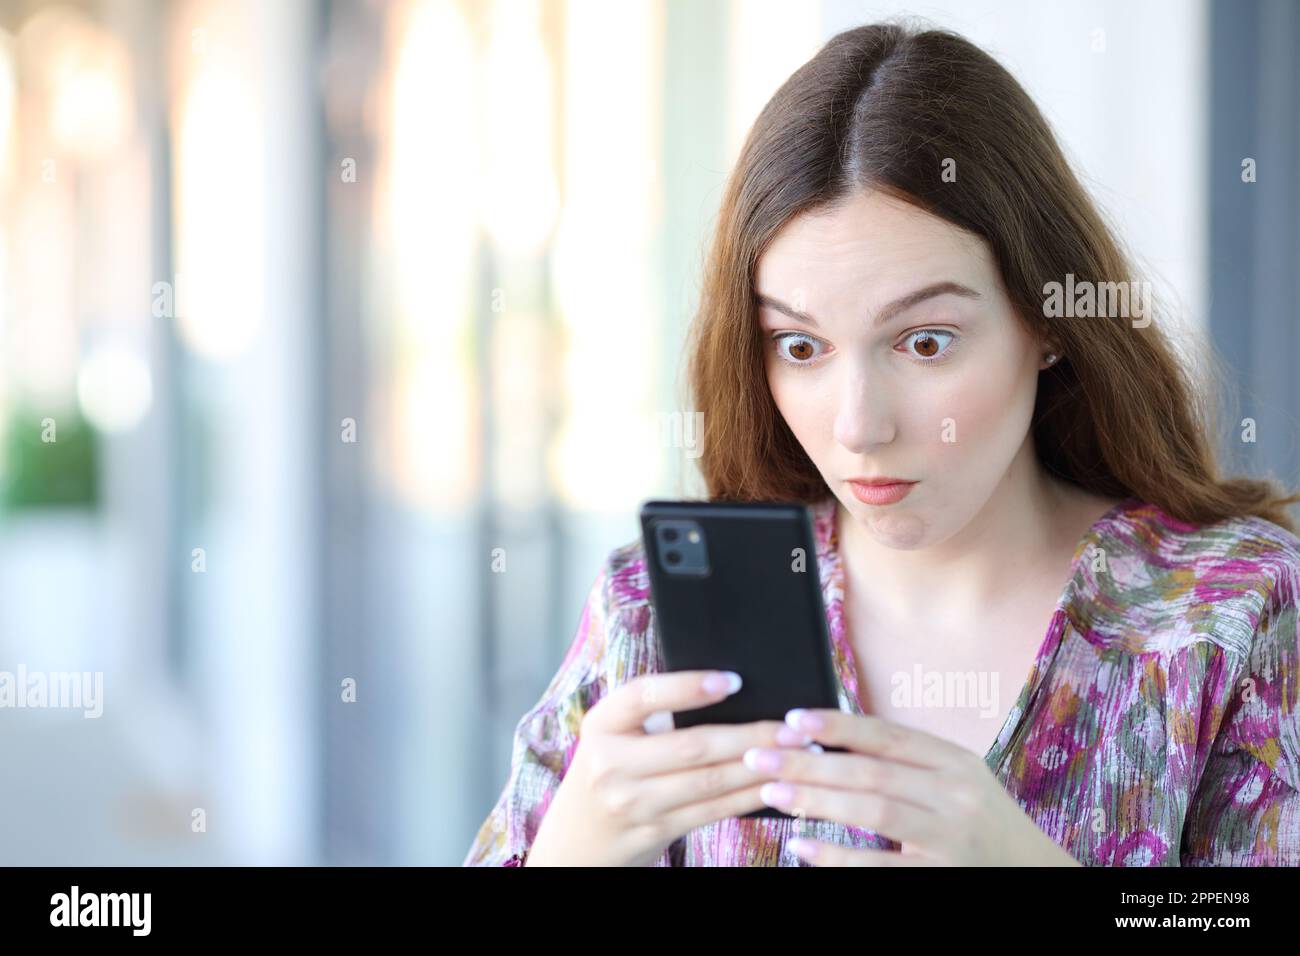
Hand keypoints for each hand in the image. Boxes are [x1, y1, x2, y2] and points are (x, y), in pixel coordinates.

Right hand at [526, 670, 814, 866]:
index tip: (733, 680)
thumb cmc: (609, 771)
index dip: (688, 687)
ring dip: (760, 768)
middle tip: (795, 726)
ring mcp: (631, 803)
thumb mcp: (613, 736)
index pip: (643, 696)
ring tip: (799, 754)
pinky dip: (748, 797)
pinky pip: (711, 811)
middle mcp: (611, 763)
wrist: (575, 841)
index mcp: (601, 724)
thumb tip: (731, 689)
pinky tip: (777, 785)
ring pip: (708, 782)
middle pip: (691, 745)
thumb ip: (653, 715)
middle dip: (750, 735)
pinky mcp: (653, 832)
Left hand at [739, 708, 1081, 865]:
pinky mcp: (940, 878)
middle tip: (760, 755)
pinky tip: (801, 847)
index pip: (888, 735)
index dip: (838, 726)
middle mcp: (957, 795)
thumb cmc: (978, 820)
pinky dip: (837, 856)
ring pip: (873, 811)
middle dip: (809, 763)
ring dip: (816, 800)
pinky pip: (880, 866)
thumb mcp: (954, 780)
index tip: (792, 720)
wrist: (1033, 873)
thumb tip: (828, 740)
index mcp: (956, 761)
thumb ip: (904, 761)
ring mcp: (951, 839)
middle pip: (871, 772)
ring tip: (771, 792)